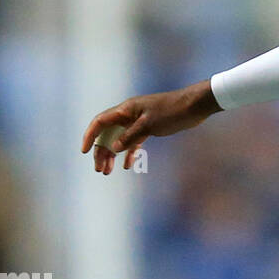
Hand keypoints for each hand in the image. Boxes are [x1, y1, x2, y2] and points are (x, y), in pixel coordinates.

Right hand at [80, 80, 220, 173]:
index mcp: (125, 110)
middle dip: (101, 152)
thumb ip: (130, 136)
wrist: (193, 106)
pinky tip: (126, 165)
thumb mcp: (149, 125)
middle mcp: (128, 114)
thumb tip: (113, 148)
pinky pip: (133, 141)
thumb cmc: (172, 111)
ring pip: (119, 139)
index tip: (84, 151)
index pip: (100, 122)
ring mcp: (137, 121)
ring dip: (112, 155)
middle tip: (100, 170)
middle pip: (107, 133)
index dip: (90, 136)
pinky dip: (129, 153)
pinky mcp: (148, 128)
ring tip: (108, 171)